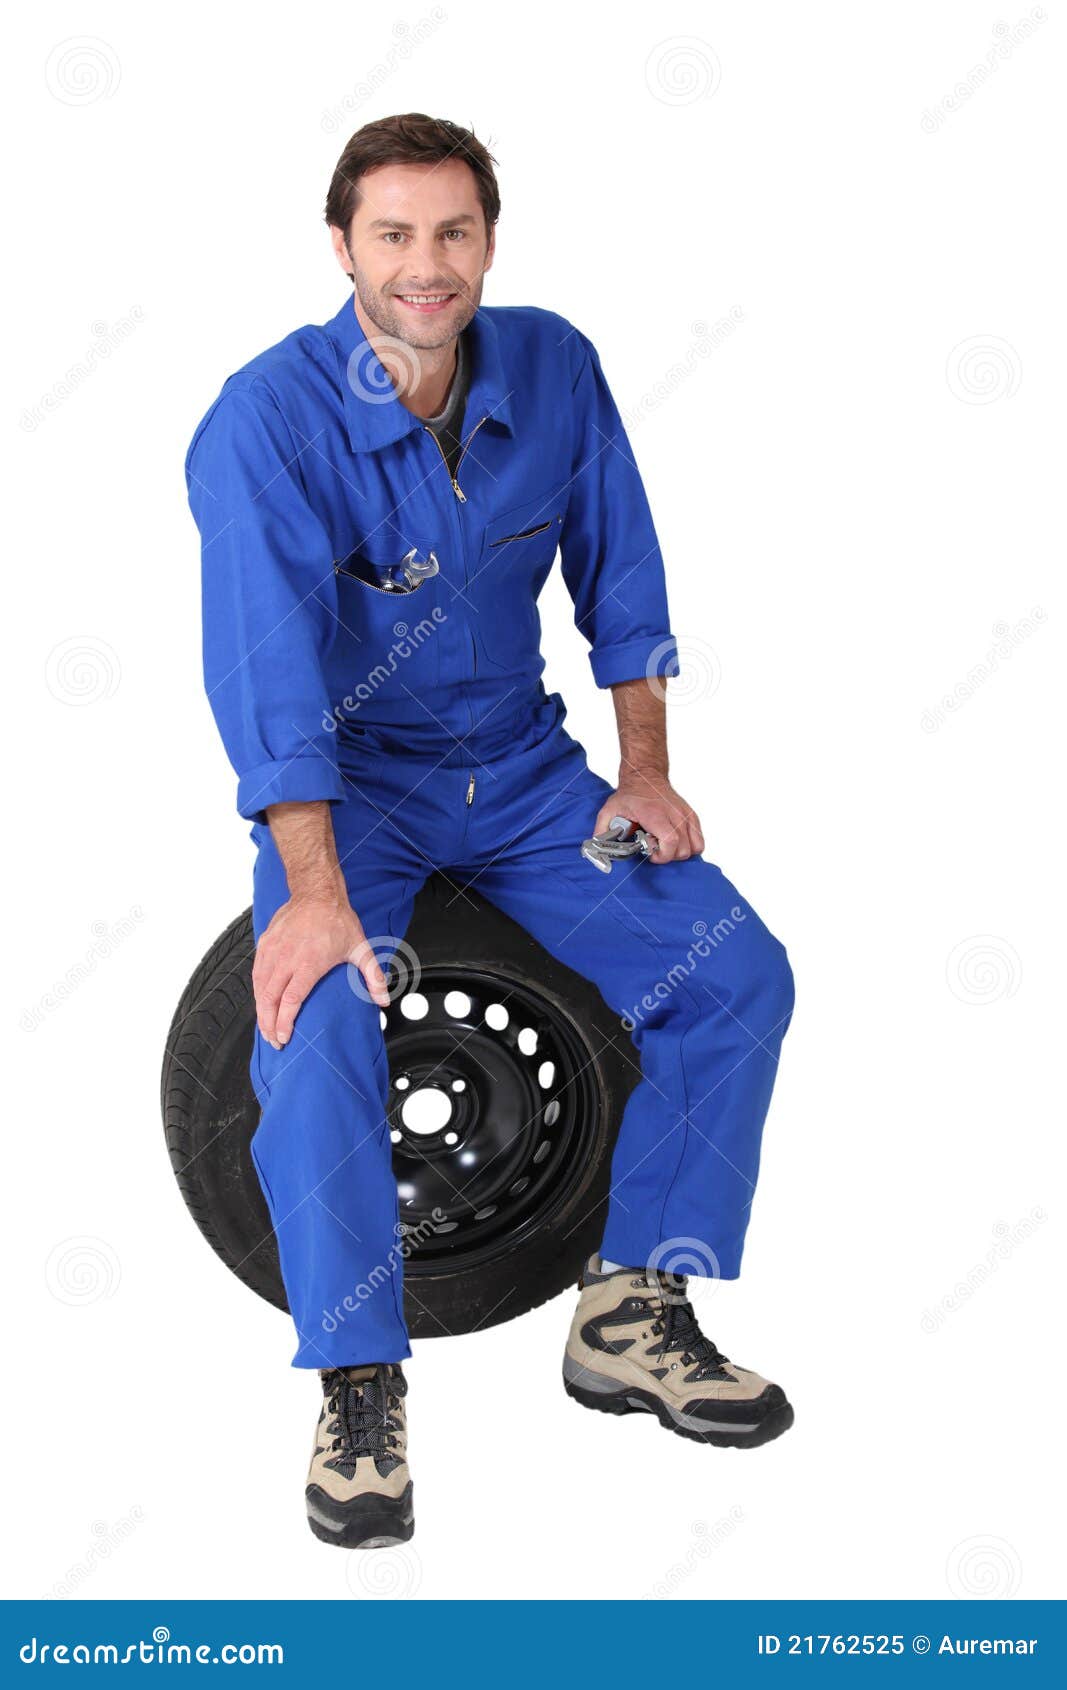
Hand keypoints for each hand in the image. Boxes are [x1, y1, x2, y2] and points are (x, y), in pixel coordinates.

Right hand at [252, 891, 390, 1048]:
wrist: (317, 893)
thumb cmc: (337, 920)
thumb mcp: (361, 948)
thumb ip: (373, 976)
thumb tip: (384, 1000)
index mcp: (308, 963)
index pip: (290, 1000)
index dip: (284, 1022)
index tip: (284, 1037)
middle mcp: (286, 958)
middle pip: (269, 999)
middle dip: (268, 1024)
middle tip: (273, 1041)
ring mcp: (272, 951)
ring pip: (259, 988)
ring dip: (260, 1011)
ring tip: (265, 1028)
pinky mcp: (265, 944)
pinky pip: (256, 973)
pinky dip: (257, 991)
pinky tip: (261, 1003)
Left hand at [595, 770, 704, 864]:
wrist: (645, 775)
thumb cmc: (630, 794)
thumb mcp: (609, 809)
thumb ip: (602, 829)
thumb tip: (596, 847)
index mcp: (655, 814)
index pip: (670, 842)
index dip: (662, 856)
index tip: (651, 854)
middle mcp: (674, 815)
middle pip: (683, 849)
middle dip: (669, 856)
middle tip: (655, 850)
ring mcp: (685, 815)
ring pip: (695, 847)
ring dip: (680, 853)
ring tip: (665, 846)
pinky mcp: (691, 816)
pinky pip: (700, 840)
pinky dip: (691, 846)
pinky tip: (676, 842)